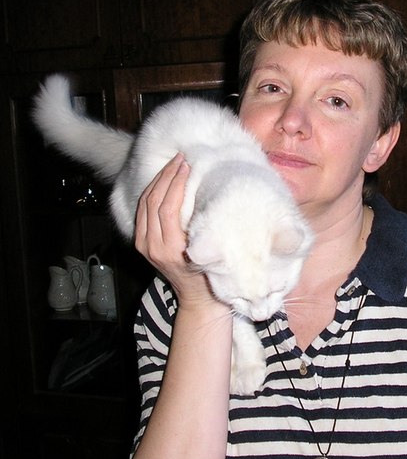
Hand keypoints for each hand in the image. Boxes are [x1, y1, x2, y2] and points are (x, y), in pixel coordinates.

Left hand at [135, 153, 211, 306]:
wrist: (197, 299)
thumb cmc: (212, 274)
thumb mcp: (211, 250)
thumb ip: (204, 225)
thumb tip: (203, 190)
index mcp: (171, 249)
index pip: (168, 207)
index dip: (176, 183)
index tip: (187, 167)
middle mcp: (153, 247)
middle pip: (153, 202)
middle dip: (166, 176)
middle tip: (180, 159)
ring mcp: (145, 246)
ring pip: (144, 204)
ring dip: (157, 180)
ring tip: (172, 165)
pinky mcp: (142, 244)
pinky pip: (142, 211)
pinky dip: (151, 192)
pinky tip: (162, 180)